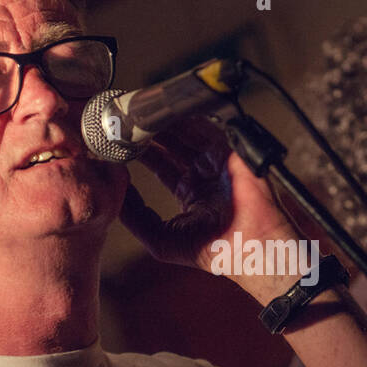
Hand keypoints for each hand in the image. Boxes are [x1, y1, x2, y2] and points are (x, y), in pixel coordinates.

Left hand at [118, 117, 298, 281]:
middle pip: (174, 145)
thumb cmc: (213, 251)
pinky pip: (207, 129)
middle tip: (129, 123)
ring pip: (188, 134)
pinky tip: (167, 114)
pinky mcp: (230, 153)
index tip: (122, 144)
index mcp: (191, 193)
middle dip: (152, 135)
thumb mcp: (161, 240)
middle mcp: (204, 175)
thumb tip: (117, 193)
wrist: (249, 247)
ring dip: (166, 124)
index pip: (163, 165)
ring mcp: (218, 162)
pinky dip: (188, 121)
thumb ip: (137, 218)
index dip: (143, 154)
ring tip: (143, 114)